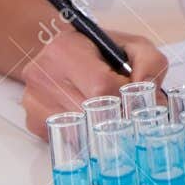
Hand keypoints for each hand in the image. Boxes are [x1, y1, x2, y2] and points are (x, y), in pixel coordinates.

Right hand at [19, 30, 165, 138]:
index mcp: (65, 50)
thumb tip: (150, 95)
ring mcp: (34, 101)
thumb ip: (150, 63)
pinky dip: (87, 135)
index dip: (126, 98)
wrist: (61, 52)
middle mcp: (42, 75)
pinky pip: (67, 139)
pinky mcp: (34, 122)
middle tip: (130, 112)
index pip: (102, 86)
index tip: (136, 99)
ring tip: (115, 115)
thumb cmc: (100, 51)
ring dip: (103, 129)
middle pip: (89, 112)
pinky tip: (94, 121)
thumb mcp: (132, 45)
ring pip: (78, 130)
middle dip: (117, 116)